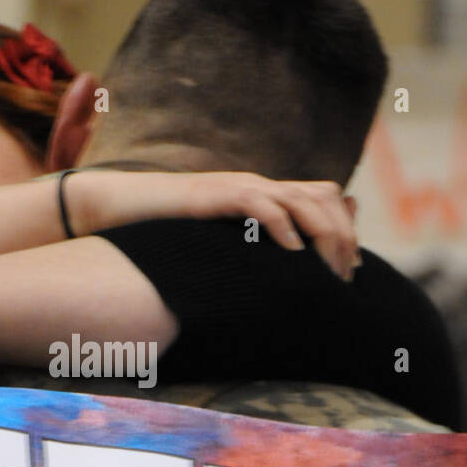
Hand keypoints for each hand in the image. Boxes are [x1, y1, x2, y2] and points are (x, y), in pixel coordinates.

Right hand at [75, 169, 360, 280]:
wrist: (117, 207)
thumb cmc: (163, 233)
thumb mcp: (217, 243)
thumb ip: (249, 250)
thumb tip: (276, 281)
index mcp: (262, 194)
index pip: (324, 197)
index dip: (345, 229)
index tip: (349, 270)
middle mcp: (257, 185)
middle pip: (324, 197)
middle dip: (342, 238)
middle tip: (344, 277)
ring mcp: (237, 187)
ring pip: (302, 200)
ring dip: (322, 236)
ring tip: (326, 271)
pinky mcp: (214, 195)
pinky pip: (260, 204)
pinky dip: (283, 227)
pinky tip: (292, 253)